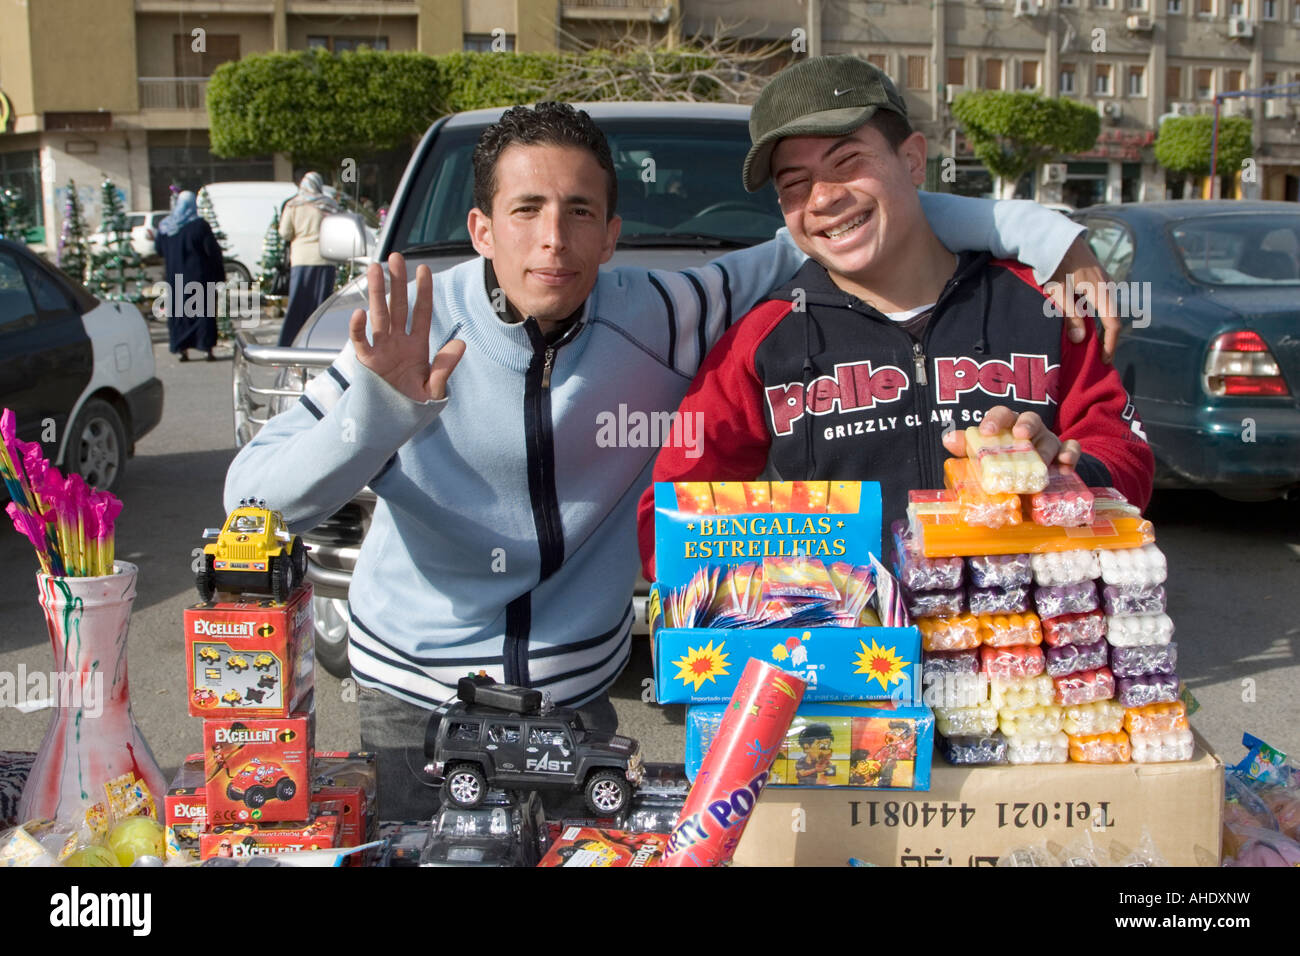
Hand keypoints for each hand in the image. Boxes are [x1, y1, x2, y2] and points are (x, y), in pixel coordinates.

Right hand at [349, 253, 464, 402]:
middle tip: (395, 257)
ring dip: (376, 293)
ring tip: (374, 269)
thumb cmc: (415, 405)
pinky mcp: (366, 362)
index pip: (421, 312)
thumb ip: (444, 366)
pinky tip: (360, 313)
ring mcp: (381, 349)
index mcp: (416, 345)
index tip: (424, 268)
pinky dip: (358, 329)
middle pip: (397, 306)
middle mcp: (397, 341)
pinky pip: (361, 342)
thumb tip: (460, 344)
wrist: (393, 424)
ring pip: (378, 315)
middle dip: (396, 282)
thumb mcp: (434, 389)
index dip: (423, 291)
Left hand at [942, 406, 1080, 467]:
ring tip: (1041, 463)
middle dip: (1026, 425)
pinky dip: (1070, 455)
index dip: (995, 419)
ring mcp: (1048, 441)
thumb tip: (947, 439)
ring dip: (1045, 450)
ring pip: (1050, 438)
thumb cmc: (1004, 461)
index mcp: (1008, 426)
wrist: (1031, 477)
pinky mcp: (1064, 453)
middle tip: (1020, 435)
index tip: (986, 431)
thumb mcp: (984, 455)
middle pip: (1031, 419)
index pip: (1002, 414)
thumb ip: (967, 448)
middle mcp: (1029, 430)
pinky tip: (1065, 465)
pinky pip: (1071, 449)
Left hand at [1048, 235, 1121, 363]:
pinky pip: (1101, 299)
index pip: (1113, 324)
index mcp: (1101, 291)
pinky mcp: (1097, 276)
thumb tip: (1081, 340)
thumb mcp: (1058, 292)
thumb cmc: (1054, 264)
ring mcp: (1104, 279)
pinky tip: (1086, 321)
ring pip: (1107, 308)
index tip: (1104, 360)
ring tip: (1092, 342)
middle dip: (1107, 338)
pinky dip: (1097, 313)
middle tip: (1099, 356)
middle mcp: (1108, 285)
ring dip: (1101, 326)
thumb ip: (1070, 315)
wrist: (1055, 236)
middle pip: (1112, 317)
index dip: (1110, 345)